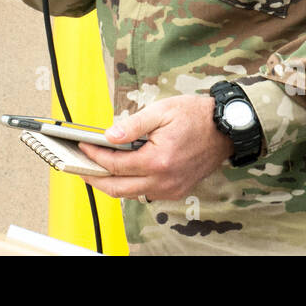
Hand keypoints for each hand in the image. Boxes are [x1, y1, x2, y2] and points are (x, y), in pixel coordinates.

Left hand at [76, 95, 233, 200]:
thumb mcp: (161, 111)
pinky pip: (145, 192)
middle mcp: (164, 180)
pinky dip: (129, 184)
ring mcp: (171, 188)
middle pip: (118, 189)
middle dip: (94, 178)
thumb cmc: (195, 116)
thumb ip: (132, 125)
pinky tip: (121, 170)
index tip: (82, 146)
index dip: (95, 157)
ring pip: (130, 194)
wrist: (226, 129)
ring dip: (111, 183)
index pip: (116, 165)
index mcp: (159, 160)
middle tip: (79, 166)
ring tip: (95, 168)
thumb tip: (108, 136)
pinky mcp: (176, 190)